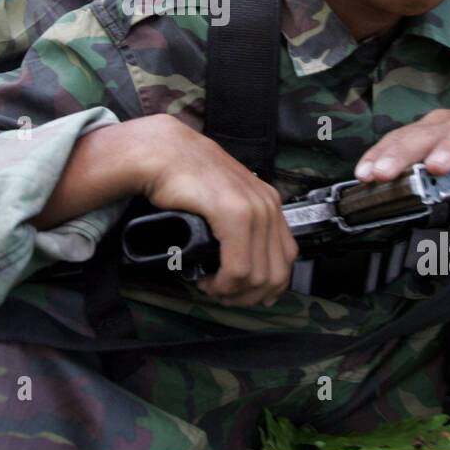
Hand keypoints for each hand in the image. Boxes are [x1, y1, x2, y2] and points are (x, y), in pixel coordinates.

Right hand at [138, 115, 296, 306]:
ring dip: (233, 292)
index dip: (267, 287)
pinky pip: (239, 267)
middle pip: (276, 274)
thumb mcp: (223, 202)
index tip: (242, 293)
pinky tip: (208, 280)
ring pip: (259, 276)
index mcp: (269, 203)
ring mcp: (254, 208)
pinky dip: (224, 284)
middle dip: (250, 296)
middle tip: (223, 295)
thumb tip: (243, 267)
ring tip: (211, 286)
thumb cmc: (185, 176)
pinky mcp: (234, 214)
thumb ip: (239, 226)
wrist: (163, 153)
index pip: (287, 259)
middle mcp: (268, 205)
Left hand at [355, 100, 449, 190]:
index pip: (399, 138)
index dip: (379, 155)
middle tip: (385, 173)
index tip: (363, 174)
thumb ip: (419, 162)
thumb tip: (386, 188)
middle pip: (425, 137)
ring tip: (435, 169)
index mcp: (432, 127)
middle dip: (402, 154)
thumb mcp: (443, 143)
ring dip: (448, 153)